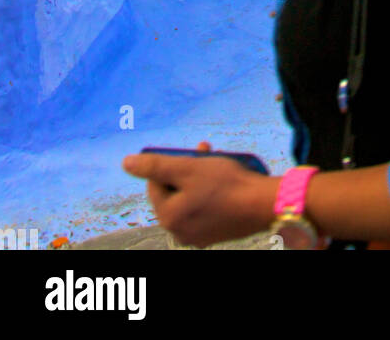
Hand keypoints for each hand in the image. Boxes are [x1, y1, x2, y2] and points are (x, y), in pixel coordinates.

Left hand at [122, 141, 279, 248]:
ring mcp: (197, 235)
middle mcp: (179, 231)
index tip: (190, 153)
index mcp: (168, 217)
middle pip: (173, 192)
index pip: (155, 184)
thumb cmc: (225, 184)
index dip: (171, 163)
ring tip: (218, 164)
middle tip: (205, 153)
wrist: (262, 204)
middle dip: (186, 170)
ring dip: (198, 179)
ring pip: (189, 199)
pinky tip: (225, 183)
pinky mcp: (214, 234)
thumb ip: (155, 166)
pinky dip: (210, 194)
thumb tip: (126, 163)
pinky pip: (203, 209)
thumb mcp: (187, 168)